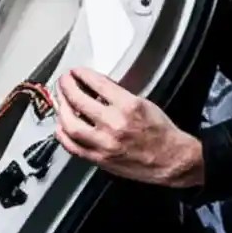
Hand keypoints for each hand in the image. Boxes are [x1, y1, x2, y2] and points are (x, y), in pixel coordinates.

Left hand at [54, 67, 203, 187]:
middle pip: (79, 101)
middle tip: (63, 82)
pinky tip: (61, 127)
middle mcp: (115, 124)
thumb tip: (97, 87)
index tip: (76, 72)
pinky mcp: (100, 159)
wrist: (171, 160)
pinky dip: (63, 135)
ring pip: (71, 124)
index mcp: (128, 106)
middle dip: (66, 87)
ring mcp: (105, 143)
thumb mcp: (144, 103)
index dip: (82, 75)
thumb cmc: (161, 133)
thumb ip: (119, 95)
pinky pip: (74, 147)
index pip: (97, 83)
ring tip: (60, 101)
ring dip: (61, 109)